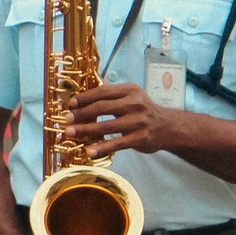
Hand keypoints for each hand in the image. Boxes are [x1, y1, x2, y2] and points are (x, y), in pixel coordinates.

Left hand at [64, 82, 183, 158]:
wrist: (169, 127)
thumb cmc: (144, 110)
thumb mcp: (132, 95)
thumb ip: (111, 91)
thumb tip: (89, 83)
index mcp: (130, 90)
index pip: (102, 92)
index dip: (84, 98)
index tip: (70, 105)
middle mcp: (135, 104)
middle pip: (102, 107)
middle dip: (81, 114)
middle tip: (67, 120)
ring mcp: (137, 122)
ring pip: (106, 126)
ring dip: (85, 130)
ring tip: (70, 133)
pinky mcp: (139, 138)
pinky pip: (116, 144)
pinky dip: (101, 148)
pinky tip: (89, 152)